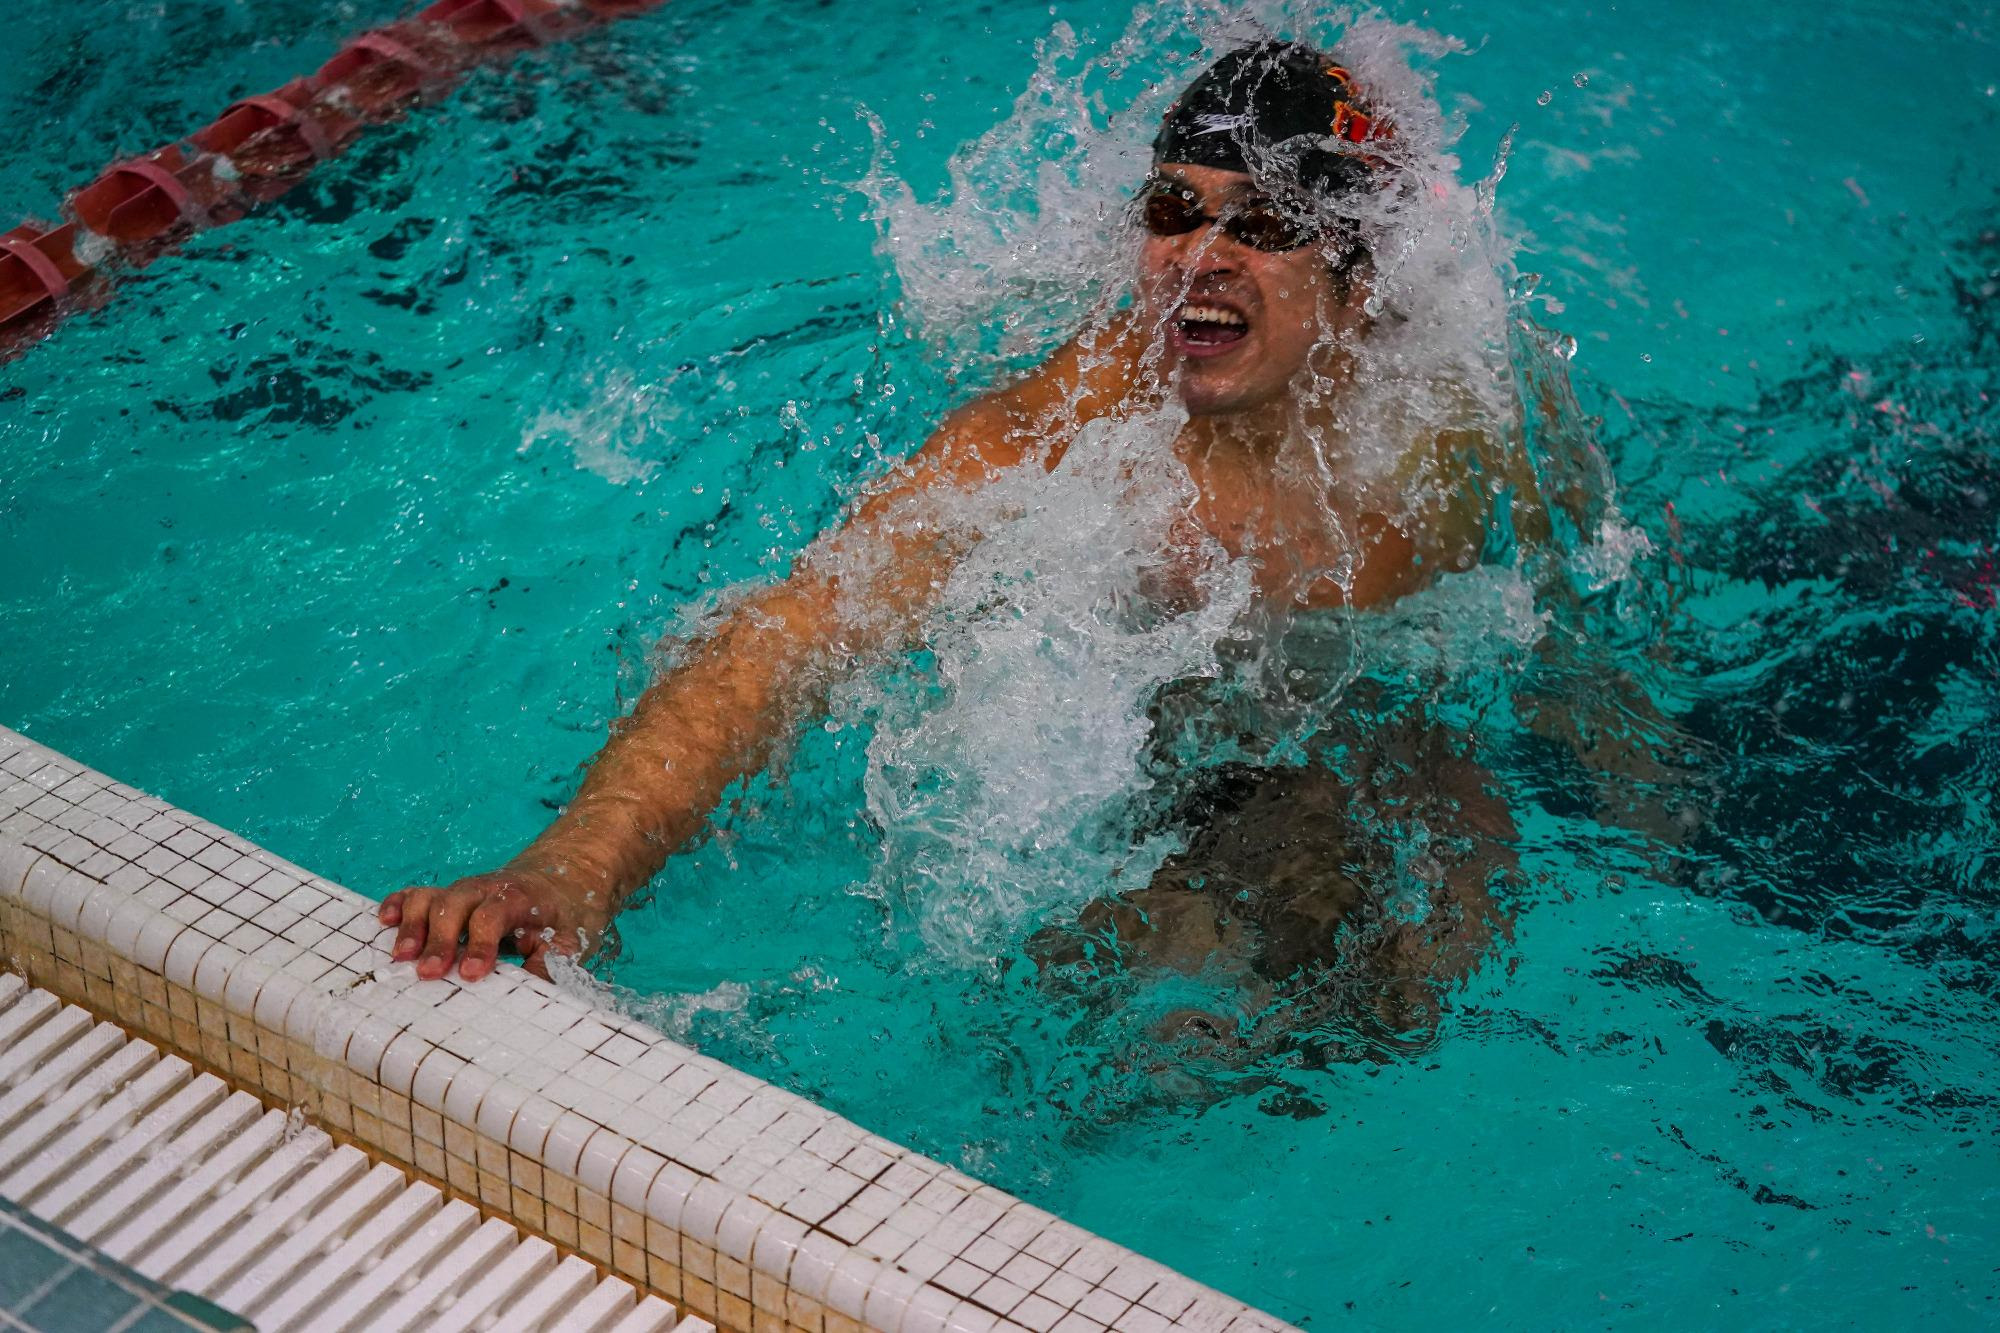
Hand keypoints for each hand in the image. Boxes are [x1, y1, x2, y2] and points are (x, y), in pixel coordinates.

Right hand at [377, 867, 607, 981]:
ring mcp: (462, 891)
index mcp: (518, 898)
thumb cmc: (562, 920)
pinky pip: (416, 894)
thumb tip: (530, 996)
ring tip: (401, 956)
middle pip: (453, 905)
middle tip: (428, 974)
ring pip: (430, 897)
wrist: (562, 881)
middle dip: (439, 939)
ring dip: (412, 924)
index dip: (480, 944)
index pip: (493, 915)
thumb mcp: (569, 943)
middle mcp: (484, 890)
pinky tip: (383, 922)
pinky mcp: (447, 897)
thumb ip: (550, 966)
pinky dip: (398, 904)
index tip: (471, 974)